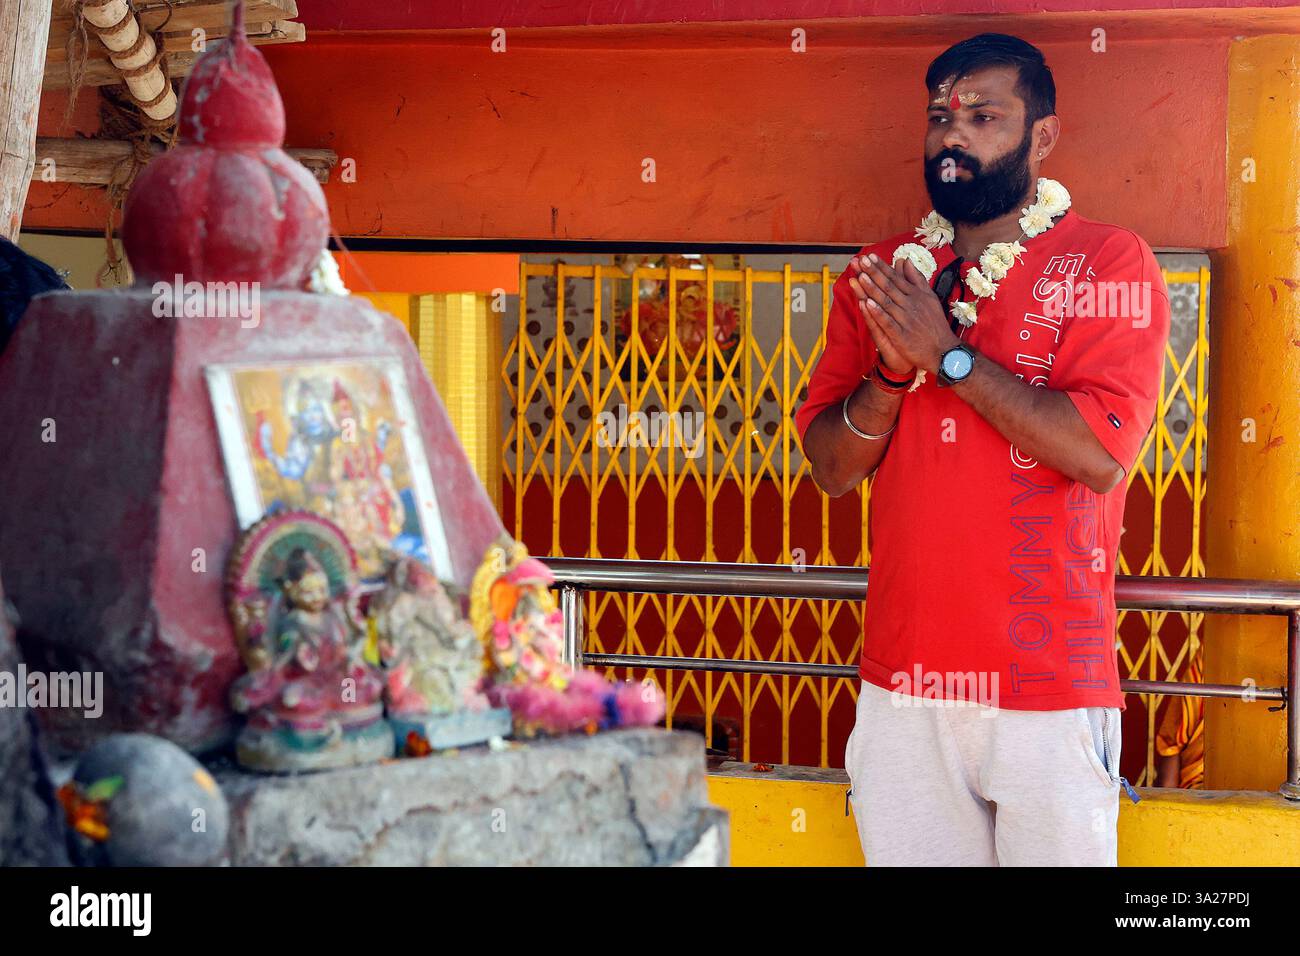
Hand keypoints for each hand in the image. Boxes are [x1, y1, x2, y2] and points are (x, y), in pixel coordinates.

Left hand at [850, 254, 960, 373]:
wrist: (943, 350)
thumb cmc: (935, 323)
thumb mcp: (930, 297)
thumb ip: (916, 279)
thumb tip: (905, 260)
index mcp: (915, 295)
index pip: (895, 278)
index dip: (881, 267)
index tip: (869, 256)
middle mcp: (910, 304)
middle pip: (889, 286)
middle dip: (873, 273)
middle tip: (861, 260)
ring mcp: (905, 320)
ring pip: (886, 302)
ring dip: (872, 289)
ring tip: (860, 276)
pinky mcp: (901, 335)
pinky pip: (887, 322)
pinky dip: (878, 313)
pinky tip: (866, 304)